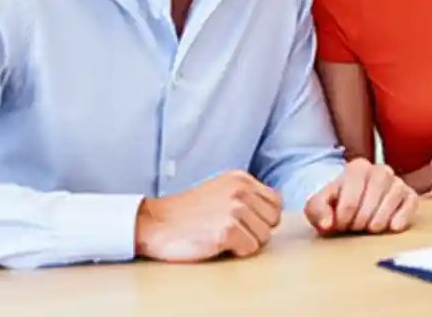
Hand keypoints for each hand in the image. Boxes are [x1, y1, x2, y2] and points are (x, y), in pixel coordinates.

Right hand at [134, 170, 281, 262]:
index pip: (276, 202)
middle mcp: (241, 191)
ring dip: (245, 242)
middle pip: (273, 221)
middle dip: (257, 230)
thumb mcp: (221, 191)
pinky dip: (235, 251)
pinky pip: (249, 249)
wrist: (155, 223)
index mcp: (241, 179)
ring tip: (220, 236)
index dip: (263, 217)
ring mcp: (235, 210)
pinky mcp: (227, 231)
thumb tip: (273, 213)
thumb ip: (247, 196)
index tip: (244, 223)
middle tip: (231, 231)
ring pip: (263, 237)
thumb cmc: (187, 212)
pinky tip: (216, 243)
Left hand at [304, 158, 417, 234]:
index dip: (343, 219)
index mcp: (357, 168)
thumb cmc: (337, 206)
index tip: (339, 225)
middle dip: (361, 220)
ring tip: (370, 229)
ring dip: (379, 221)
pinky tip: (392, 227)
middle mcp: (380, 170)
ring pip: (392, 199)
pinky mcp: (410, 195)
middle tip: (354, 228)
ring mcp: (397, 182)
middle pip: (373, 199)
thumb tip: (327, 224)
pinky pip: (411, 203)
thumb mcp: (319, 206)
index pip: (351, 199)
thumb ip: (316, 210)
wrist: (353, 207)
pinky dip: (402, 216)